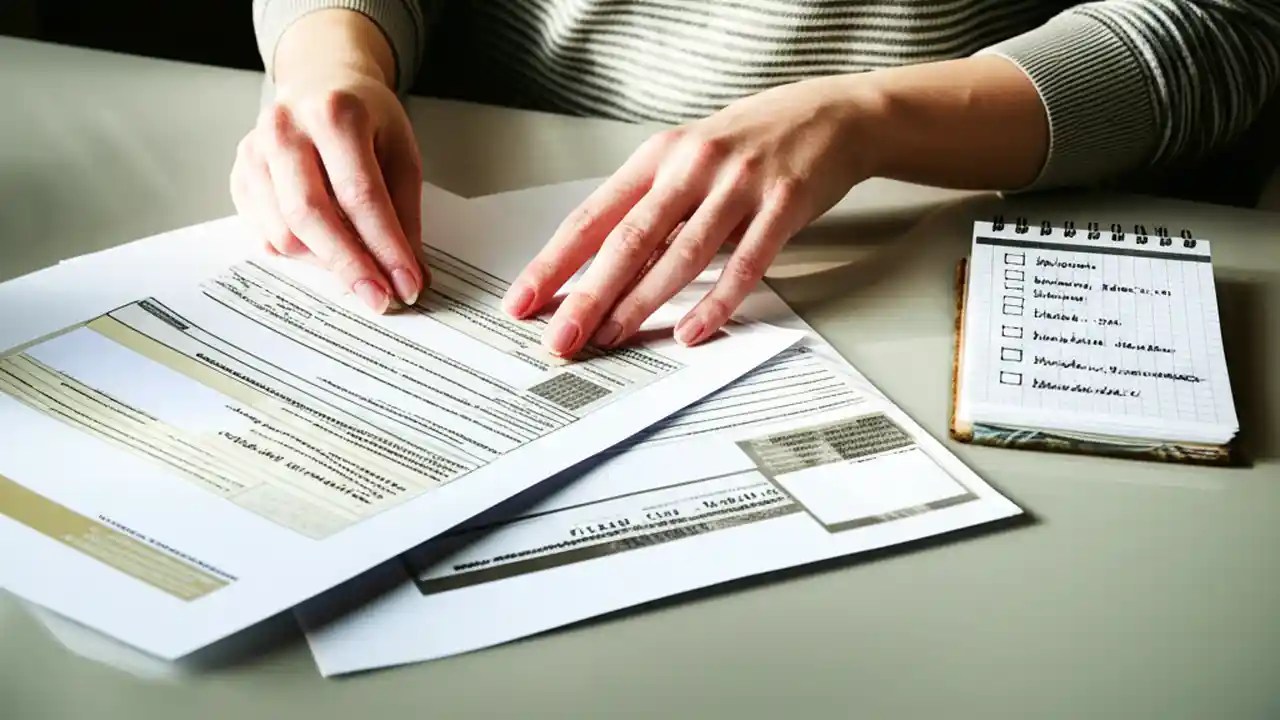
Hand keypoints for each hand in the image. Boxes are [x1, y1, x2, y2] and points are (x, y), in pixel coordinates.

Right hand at [230, 66, 424, 313]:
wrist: (319, 82)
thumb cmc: (366, 120)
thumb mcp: (400, 153)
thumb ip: (404, 215)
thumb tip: (409, 276)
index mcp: (334, 114)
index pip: (361, 195)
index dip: (385, 248)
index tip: (406, 285)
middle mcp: (285, 128)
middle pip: (312, 215)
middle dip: (350, 266)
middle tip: (379, 298)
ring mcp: (254, 151)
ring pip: (284, 232)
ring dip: (326, 261)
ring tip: (358, 264)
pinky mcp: (239, 175)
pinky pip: (266, 234)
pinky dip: (302, 253)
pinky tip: (327, 247)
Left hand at [502, 76, 880, 354]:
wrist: (832, 114)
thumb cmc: (751, 144)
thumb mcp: (690, 161)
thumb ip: (653, 211)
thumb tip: (603, 275)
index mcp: (658, 157)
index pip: (593, 217)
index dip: (555, 263)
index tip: (523, 302)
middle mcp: (691, 166)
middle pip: (628, 239)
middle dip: (589, 294)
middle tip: (562, 337)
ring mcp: (738, 184)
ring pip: (681, 254)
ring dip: (642, 302)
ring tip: (613, 339)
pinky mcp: (783, 204)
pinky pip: (745, 263)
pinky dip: (717, 302)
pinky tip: (692, 331)